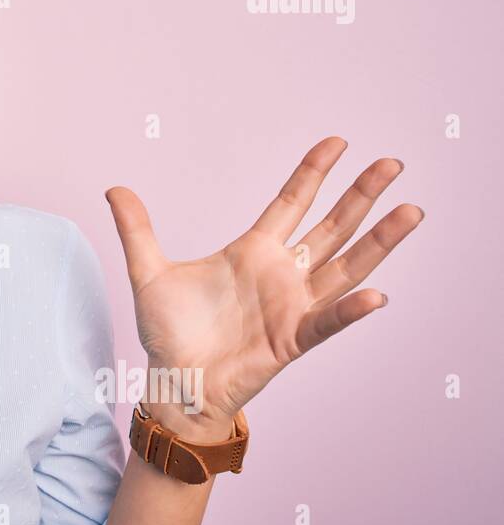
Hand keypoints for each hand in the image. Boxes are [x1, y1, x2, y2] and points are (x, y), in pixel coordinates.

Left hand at [105, 136, 422, 441]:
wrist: (174, 384)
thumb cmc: (169, 334)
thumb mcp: (149, 272)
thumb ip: (137, 230)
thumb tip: (114, 188)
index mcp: (252, 252)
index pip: (291, 202)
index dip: (313, 172)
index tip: (338, 141)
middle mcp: (281, 274)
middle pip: (331, 226)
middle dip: (361, 195)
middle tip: (393, 163)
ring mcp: (292, 306)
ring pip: (346, 267)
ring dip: (379, 242)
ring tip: (411, 211)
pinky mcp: (292, 339)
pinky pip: (327, 322)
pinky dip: (351, 310)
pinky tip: (376, 295)